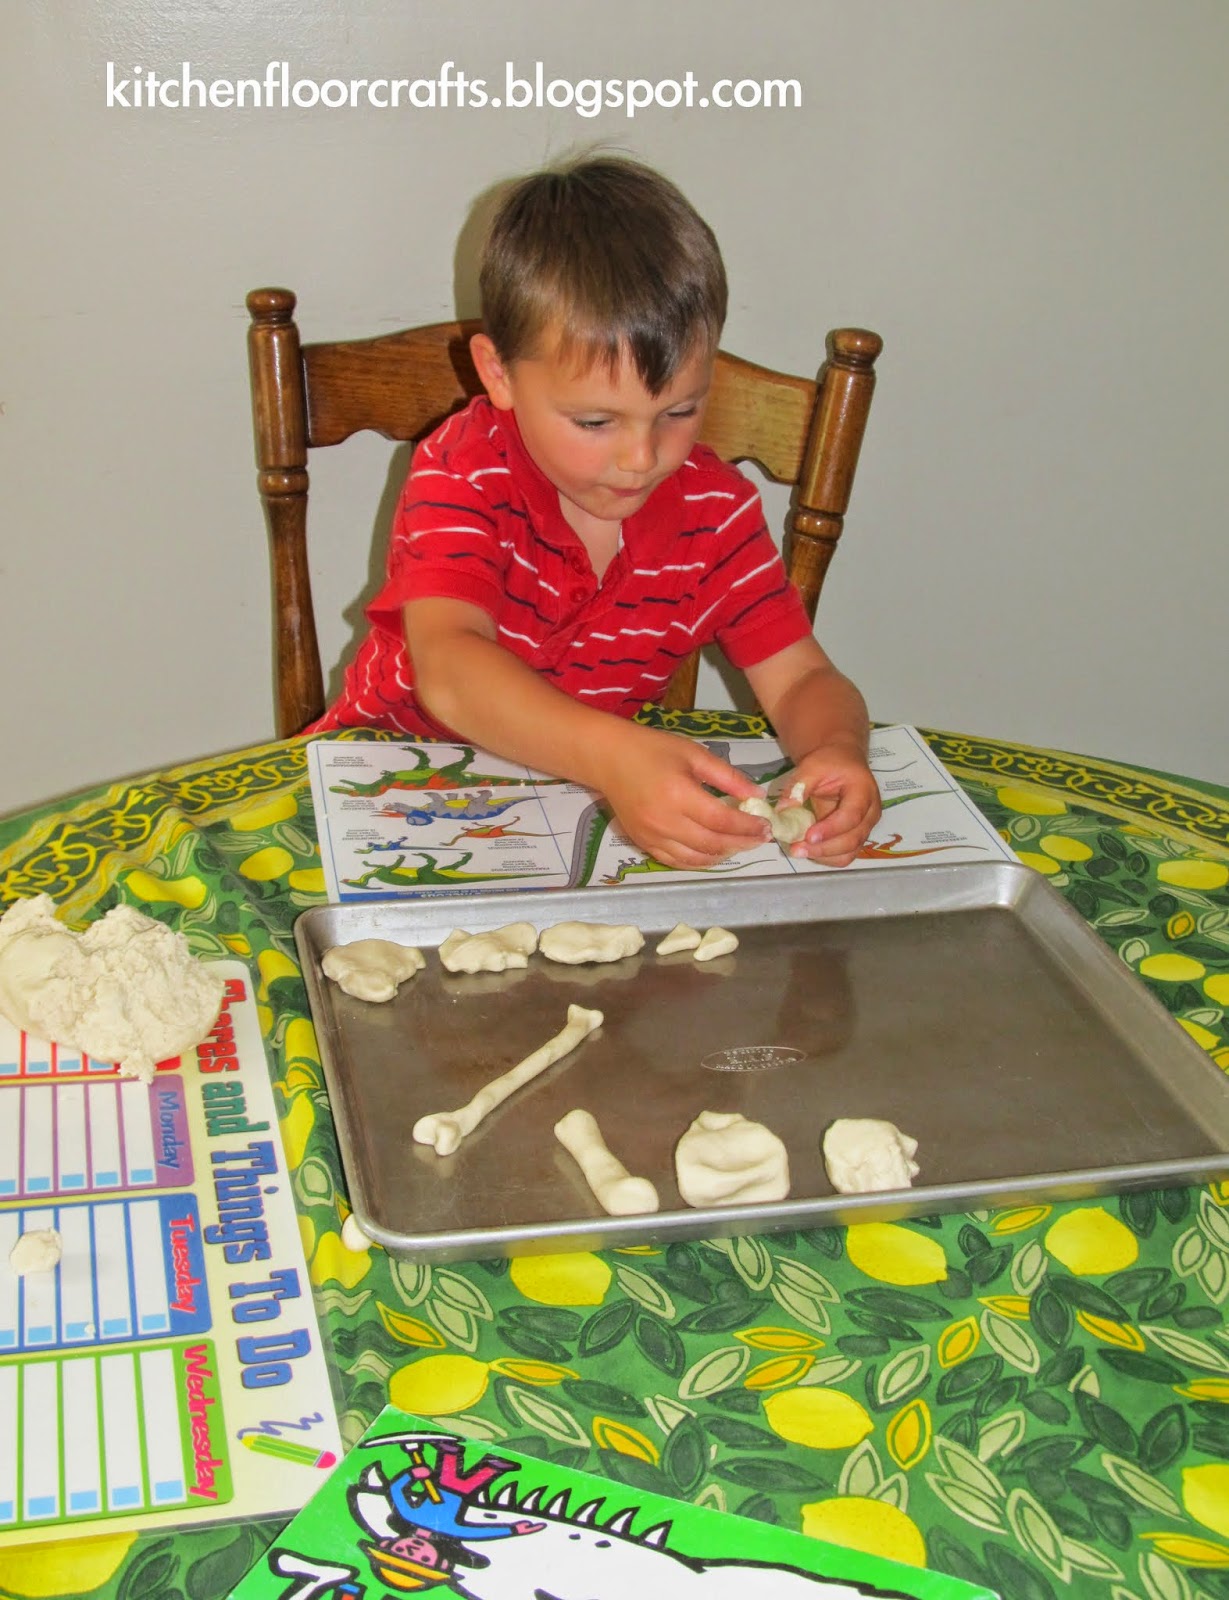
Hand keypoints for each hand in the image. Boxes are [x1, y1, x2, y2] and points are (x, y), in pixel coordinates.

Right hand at [595, 727, 770, 868]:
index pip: (722, 820)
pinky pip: (675, 861)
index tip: (766, 826)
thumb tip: (756, 795)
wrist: (609, 758)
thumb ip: (727, 777)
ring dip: (723, 855)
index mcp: (679, 794)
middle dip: (742, 843)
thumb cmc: (653, 749)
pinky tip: (713, 852)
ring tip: (740, 845)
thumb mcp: (694, 754)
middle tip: (760, 838)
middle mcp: (664, 821)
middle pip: (712, 843)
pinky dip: (698, 861)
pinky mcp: (642, 843)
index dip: (748, 826)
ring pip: (695, 858)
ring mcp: (651, 836)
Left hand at [780, 743, 880, 866]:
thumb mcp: (811, 767)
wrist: (841, 763)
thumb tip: (782, 810)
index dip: (831, 829)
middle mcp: (870, 813)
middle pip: (852, 839)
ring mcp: (865, 828)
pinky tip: (807, 850)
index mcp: (864, 791)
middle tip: (796, 849)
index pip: (852, 816)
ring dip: (824, 856)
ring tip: (799, 850)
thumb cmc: (829, 763)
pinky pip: (844, 855)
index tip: (808, 837)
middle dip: (824, 848)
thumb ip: (798, 787)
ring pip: (849, 853)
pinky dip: (825, 857)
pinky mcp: (856, 837)